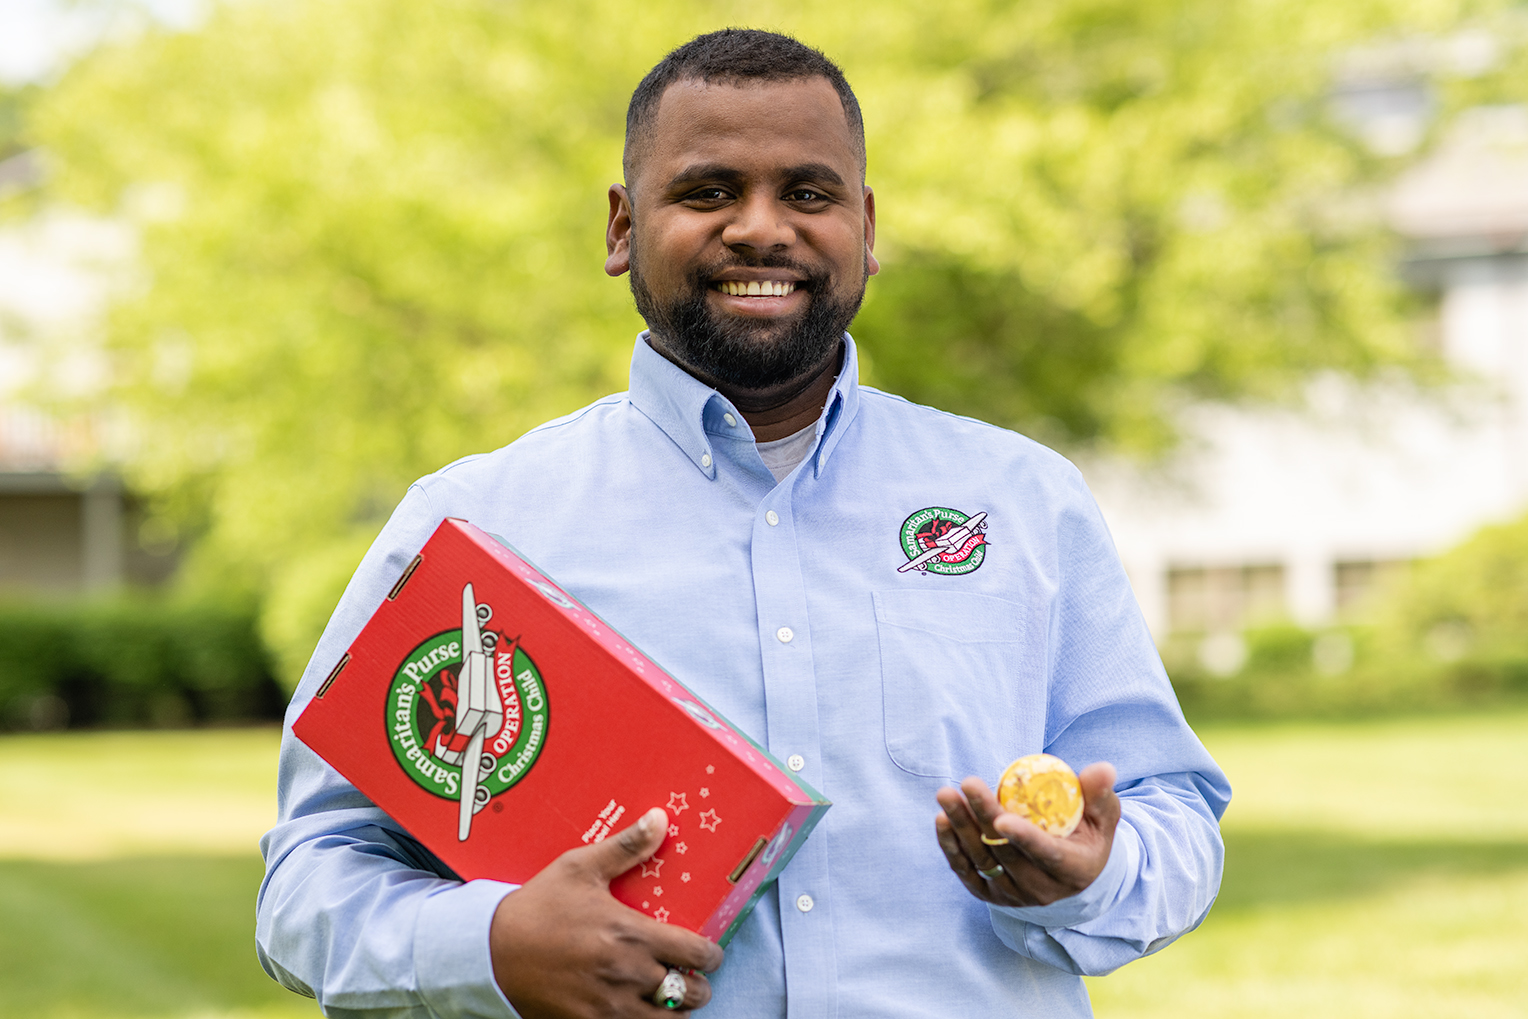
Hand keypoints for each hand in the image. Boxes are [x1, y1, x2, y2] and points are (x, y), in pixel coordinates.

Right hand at [490, 806, 724, 1017]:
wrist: (490, 951)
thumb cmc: (538, 907)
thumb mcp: (579, 868)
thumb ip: (625, 846)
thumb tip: (660, 818)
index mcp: (631, 934)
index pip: (696, 954)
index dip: (711, 955)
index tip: (708, 951)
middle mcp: (627, 975)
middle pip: (690, 994)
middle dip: (698, 986)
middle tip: (691, 976)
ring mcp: (608, 1008)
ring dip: (675, 1012)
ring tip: (668, 998)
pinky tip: (638, 1012)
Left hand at [934, 762, 1119, 907]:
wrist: (1070, 877)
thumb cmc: (1087, 836)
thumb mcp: (1103, 817)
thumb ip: (1100, 795)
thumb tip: (1102, 769)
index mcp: (1073, 869)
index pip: (1046, 854)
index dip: (1024, 838)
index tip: (1002, 817)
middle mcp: (1041, 888)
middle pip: (1006, 852)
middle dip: (984, 816)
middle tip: (968, 783)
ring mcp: (1014, 894)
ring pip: (982, 860)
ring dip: (961, 827)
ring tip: (947, 796)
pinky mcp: (990, 894)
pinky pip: (966, 871)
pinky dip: (950, 847)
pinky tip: (941, 820)